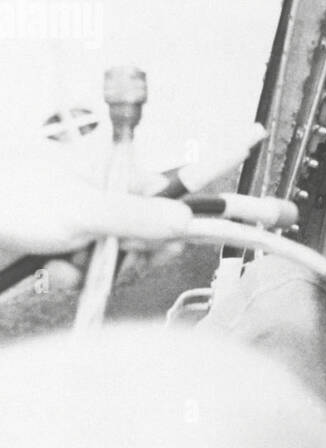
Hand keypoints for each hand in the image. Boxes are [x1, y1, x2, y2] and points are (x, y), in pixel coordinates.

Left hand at [0, 146, 190, 259]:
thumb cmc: (13, 204)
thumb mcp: (82, 210)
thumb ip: (136, 216)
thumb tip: (186, 219)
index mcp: (107, 172)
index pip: (161, 195)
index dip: (167, 225)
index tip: (165, 247)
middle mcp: (97, 195)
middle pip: (142, 232)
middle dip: (128, 254)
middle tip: (116, 258)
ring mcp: (80, 222)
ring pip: (114, 256)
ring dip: (95, 269)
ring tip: (70, 264)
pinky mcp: (64, 247)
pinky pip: (88, 269)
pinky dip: (74, 276)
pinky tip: (55, 271)